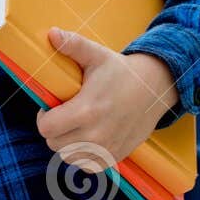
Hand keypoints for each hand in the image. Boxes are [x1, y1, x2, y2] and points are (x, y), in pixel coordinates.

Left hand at [34, 27, 179, 171]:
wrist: (156, 89)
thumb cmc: (121, 71)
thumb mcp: (97, 55)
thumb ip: (73, 45)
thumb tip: (51, 33)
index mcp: (87, 111)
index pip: (46, 128)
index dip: (43, 117)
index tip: (51, 107)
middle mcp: (97, 135)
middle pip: (54, 144)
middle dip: (53, 130)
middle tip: (63, 116)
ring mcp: (107, 149)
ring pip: (69, 157)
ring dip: (66, 144)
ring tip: (74, 127)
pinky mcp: (116, 157)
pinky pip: (88, 166)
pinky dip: (83, 157)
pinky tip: (86, 140)